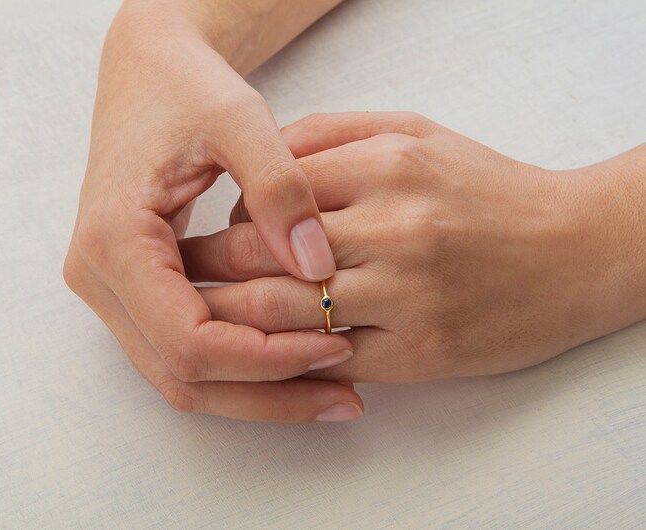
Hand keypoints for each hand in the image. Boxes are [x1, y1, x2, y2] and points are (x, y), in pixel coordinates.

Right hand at [64, 6, 362, 421]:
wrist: (147, 72)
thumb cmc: (185, 88)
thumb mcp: (239, 121)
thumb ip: (279, 188)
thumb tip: (318, 267)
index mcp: (114, 239)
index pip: (188, 339)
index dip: (264, 357)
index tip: (333, 343)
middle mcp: (99, 277)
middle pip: (183, 375)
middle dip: (267, 392)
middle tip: (343, 396)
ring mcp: (112, 289)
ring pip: (183, 377)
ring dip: (257, 393)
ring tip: (331, 393)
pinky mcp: (135, 290)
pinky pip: (186, 352)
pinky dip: (242, 367)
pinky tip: (297, 362)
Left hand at [182, 112, 645, 381]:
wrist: (574, 250)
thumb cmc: (486, 191)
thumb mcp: (414, 133)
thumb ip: (330, 135)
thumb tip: (258, 164)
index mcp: (387, 166)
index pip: (269, 194)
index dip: (230, 218)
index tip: (215, 236)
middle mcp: (394, 230)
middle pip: (262, 256)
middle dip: (210, 271)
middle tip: (185, 279)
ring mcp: (406, 297)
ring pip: (281, 314)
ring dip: (232, 320)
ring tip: (206, 318)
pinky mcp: (420, 354)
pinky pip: (327, 359)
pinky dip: (287, 357)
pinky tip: (267, 352)